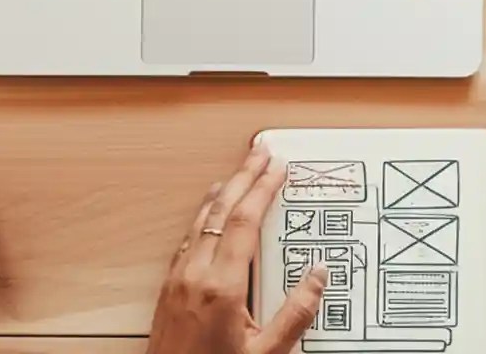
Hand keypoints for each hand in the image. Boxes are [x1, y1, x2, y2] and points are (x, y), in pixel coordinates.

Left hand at [147, 140, 327, 353]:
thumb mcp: (267, 353)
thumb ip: (295, 313)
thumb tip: (318, 276)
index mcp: (221, 287)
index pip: (244, 222)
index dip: (262, 189)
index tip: (277, 168)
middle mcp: (194, 275)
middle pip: (220, 211)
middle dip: (243, 176)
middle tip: (260, 152)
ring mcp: (176, 280)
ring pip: (199, 221)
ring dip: (222, 192)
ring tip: (238, 172)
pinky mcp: (167, 289)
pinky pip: (187, 239)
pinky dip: (204, 217)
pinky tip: (210, 215)